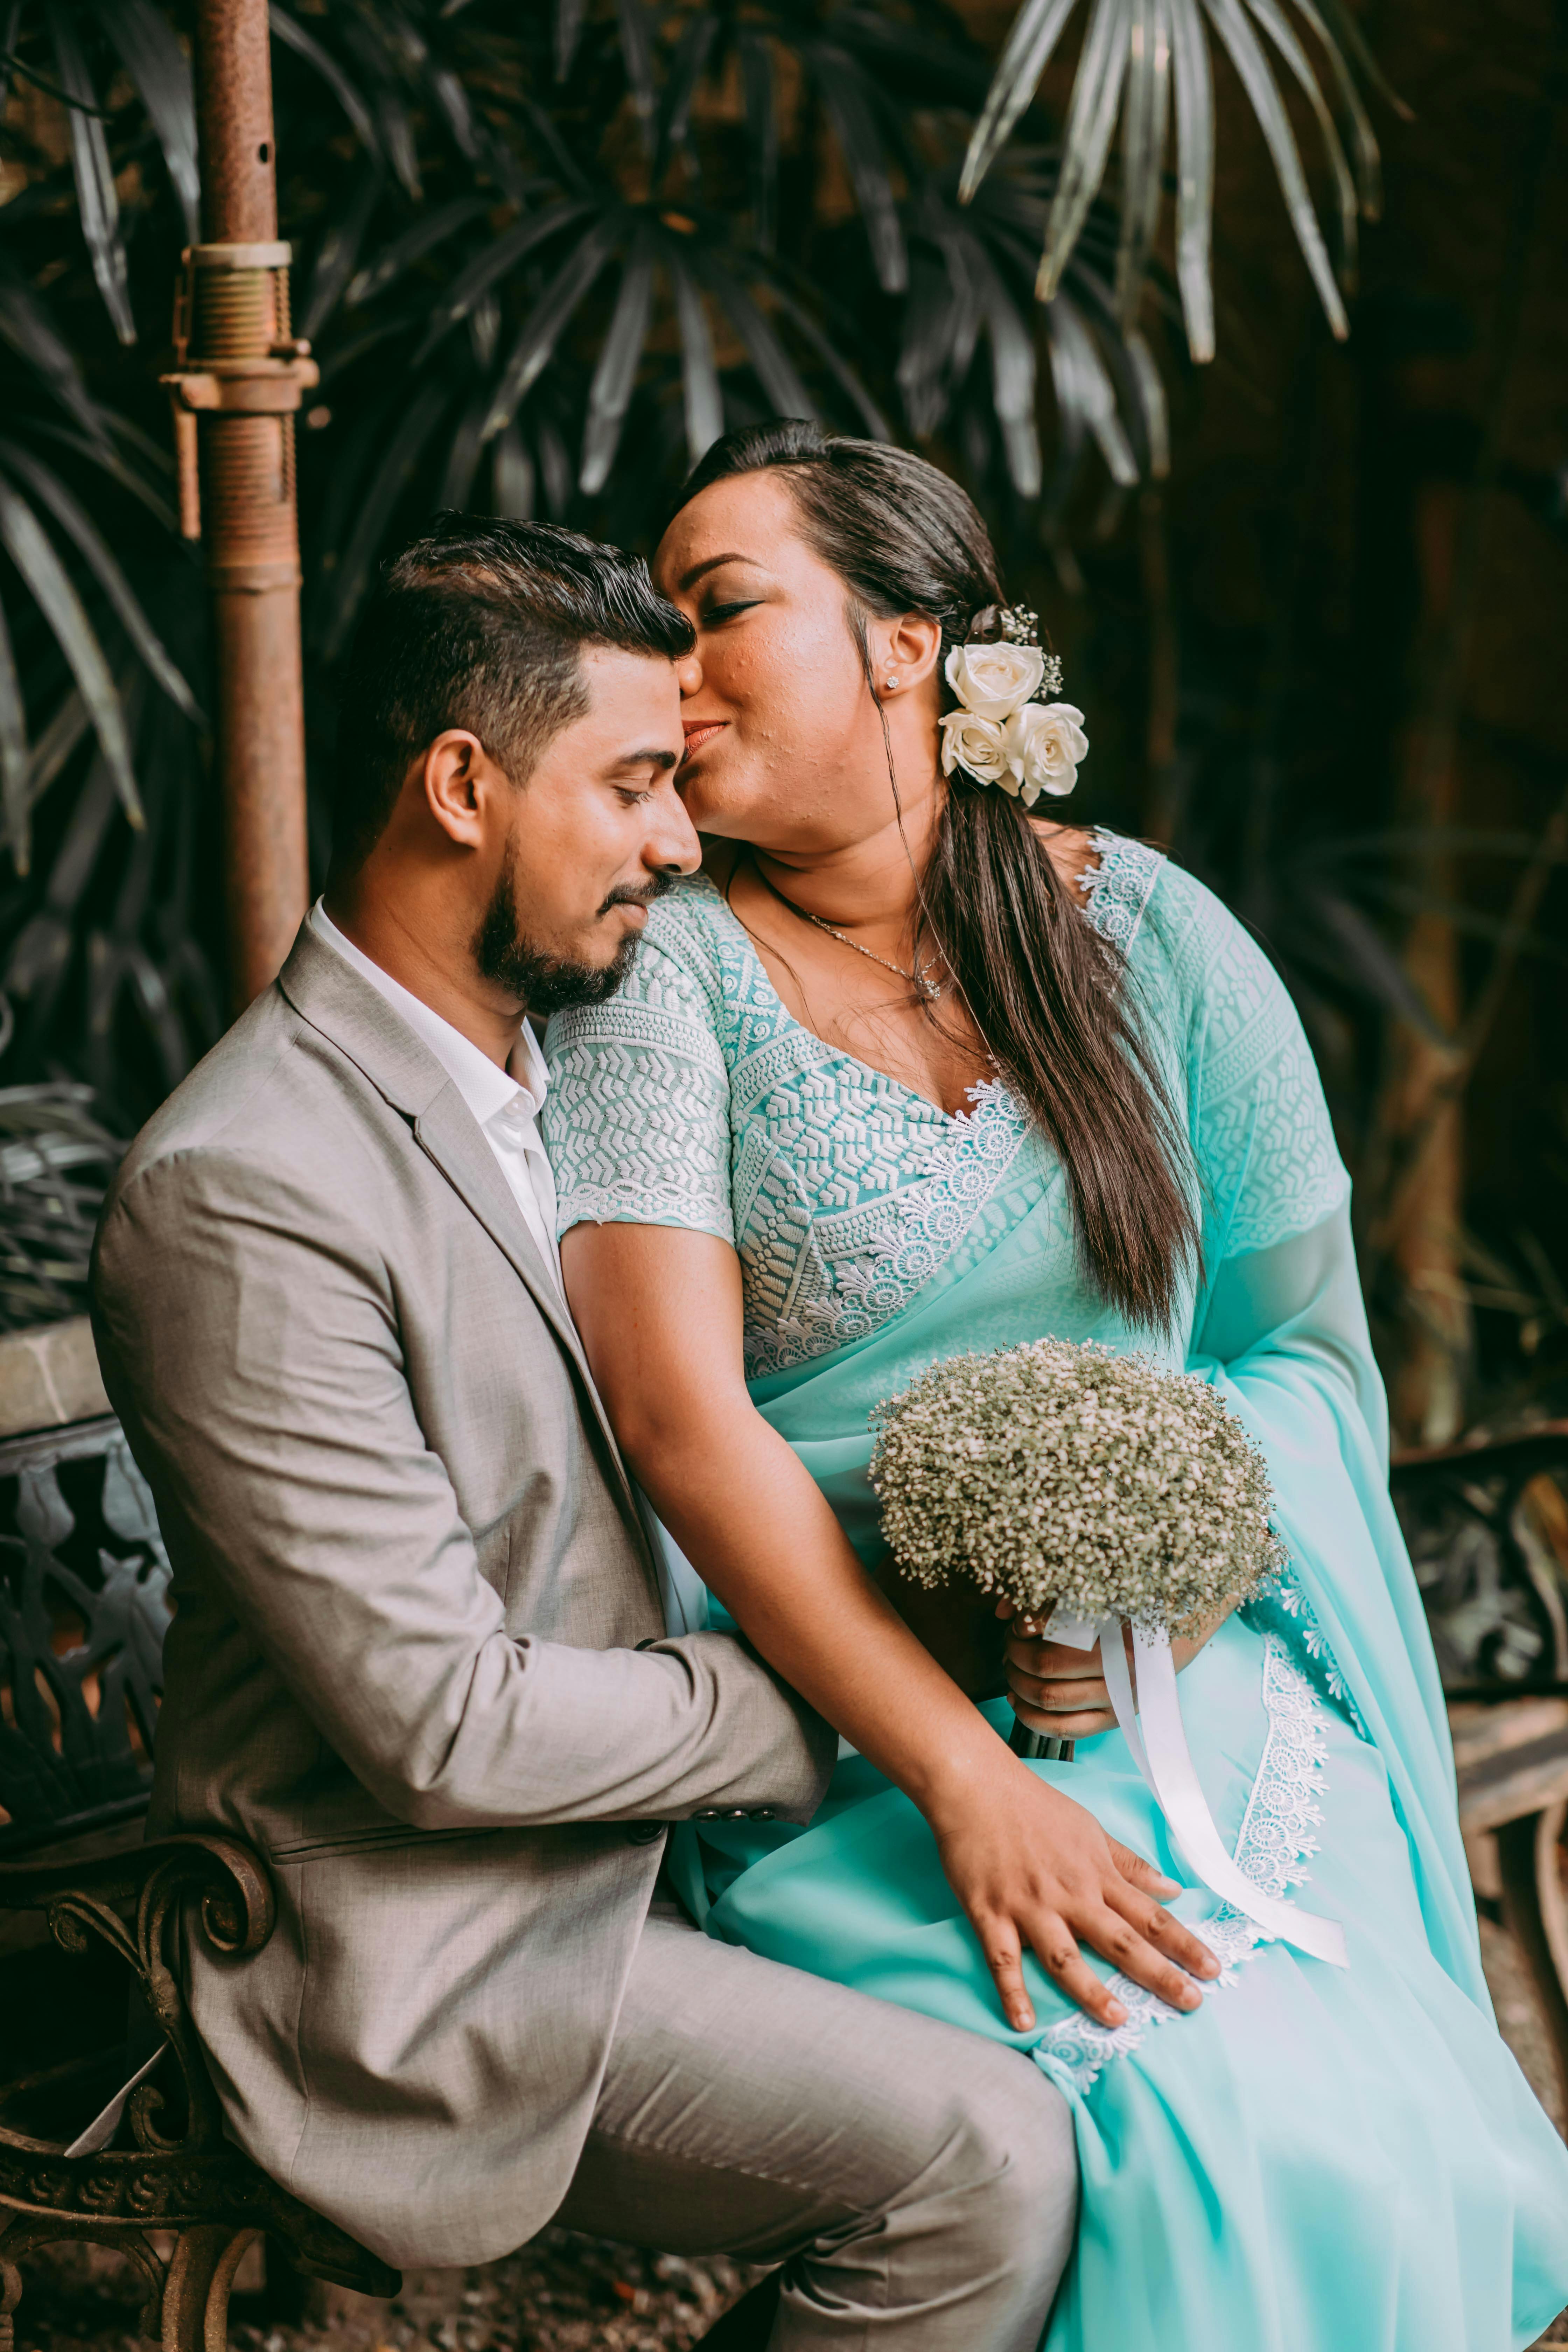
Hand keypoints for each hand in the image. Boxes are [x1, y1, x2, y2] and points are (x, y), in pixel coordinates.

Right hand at [926, 1749, 1220, 2032]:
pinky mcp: (990, 1914)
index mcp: (1095, 1874)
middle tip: (1191, 2002)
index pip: (1149, 1915)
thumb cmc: (1035, 1806)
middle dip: (1158, 1973)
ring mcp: (1029, 1907)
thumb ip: (1129, 1864)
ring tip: (1118, 2020)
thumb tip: (1171, 1889)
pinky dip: (1013, 1992)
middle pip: (1120, 1940)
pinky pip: (1003, 1960)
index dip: (1183, 1944)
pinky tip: (1023, 2022)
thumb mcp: (1091, 1829)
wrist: (977, 1787)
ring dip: (1092, 1991)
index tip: (1212, 1970)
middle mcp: (1069, 1894)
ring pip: (1066, 1957)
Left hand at [999, 1600, 1233, 1741]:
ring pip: (1048, 1701)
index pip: (1053, 1639)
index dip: (1022, 1632)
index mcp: (1118, 1637)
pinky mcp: (1113, 1721)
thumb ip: (1050, 1598)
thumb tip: (1003, 1610)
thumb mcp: (1099, 1595)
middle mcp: (1120, 1673)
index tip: (1017, 1624)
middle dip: (1014, 1655)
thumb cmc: (1132, 1609)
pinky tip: (1017, 1700)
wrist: (1177, 1637)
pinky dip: (1031, 1718)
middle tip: (1010, 1644)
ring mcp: (1117, 1701)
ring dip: (1016, 1684)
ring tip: (1011, 1667)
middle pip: (1044, 1669)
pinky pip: (1063, 1730)